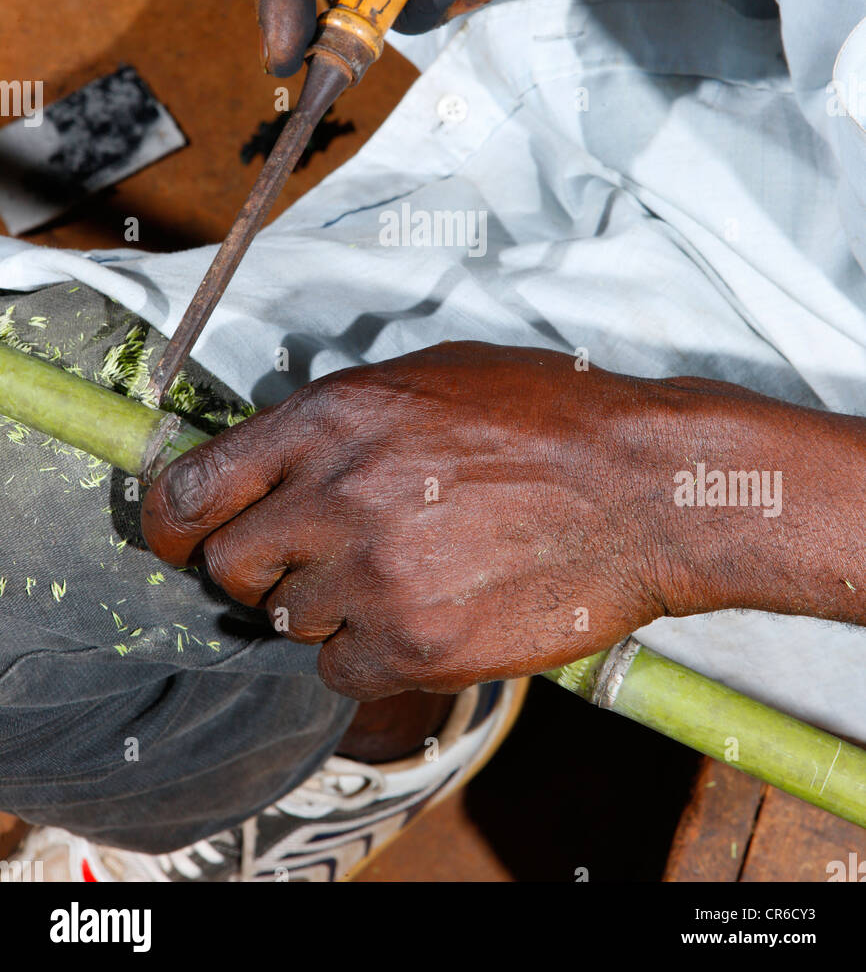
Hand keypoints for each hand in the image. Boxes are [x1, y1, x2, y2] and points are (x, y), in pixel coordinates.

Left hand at [143, 342, 704, 699]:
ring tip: (403, 576)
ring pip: (291, 621)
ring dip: (329, 607)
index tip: (180, 537)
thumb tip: (278, 456)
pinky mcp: (415, 647)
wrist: (644, 490)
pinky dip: (371, 654)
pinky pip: (342, 672)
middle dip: (263, 565)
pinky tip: (427, 615)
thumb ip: (341, 419)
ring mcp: (374, 578)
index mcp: (333, 418)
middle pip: (231, 565)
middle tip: (319, 557)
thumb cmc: (550, 420)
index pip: (194, 485)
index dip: (174, 520)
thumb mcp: (432, 377)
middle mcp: (337, 496)